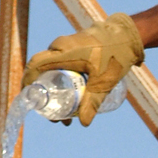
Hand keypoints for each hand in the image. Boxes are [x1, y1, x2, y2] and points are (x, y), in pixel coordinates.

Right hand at [23, 13, 143, 125]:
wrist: (129, 34)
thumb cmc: (115, 55)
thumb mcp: (103, 82)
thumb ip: (92, 102)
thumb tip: (83, 123)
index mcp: (62, 52)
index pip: (35, 65)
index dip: (28, 81)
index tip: (30, 99)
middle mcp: (60, 47)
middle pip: (42, 71)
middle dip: (44, 94)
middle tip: (53, 116)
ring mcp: (67, 45)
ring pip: (53, 68)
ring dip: (54, 89)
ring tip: (66, 111)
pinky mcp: (74, 47)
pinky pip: (61, 63)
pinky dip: (62, 80)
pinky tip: (73, 95)